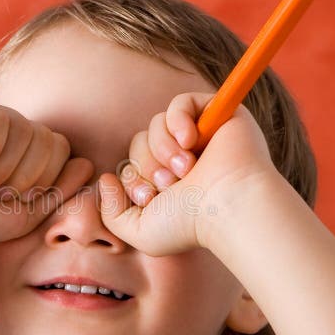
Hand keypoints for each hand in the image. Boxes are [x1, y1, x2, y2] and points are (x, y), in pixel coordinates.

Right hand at [0, 91, 93, 247]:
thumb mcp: (27, 212)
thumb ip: (59, 190)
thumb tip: (87, 163)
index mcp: (26, 147)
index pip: (59, 148)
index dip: (45, 178)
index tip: (14, 199)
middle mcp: (9, 126)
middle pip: (47, 138)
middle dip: (25, 177)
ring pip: (24, 130)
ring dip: (3, 169)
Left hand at [98, 92, 277, 254]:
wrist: (229, 207)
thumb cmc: (189, 225)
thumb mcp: (141, 232)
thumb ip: (111, 213)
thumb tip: (106, 179)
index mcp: (168, 183)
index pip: (131, 165)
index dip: (132, 178)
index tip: (150, 198)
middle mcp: (185, 158)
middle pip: (140, 143)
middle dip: (146, 165)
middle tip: (169, 184)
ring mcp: (202, 136)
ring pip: (156, 125)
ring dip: (163, 148)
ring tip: (185, 169)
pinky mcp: (218, 115)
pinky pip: (181, 103)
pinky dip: (178, 120)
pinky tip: (190, 141)